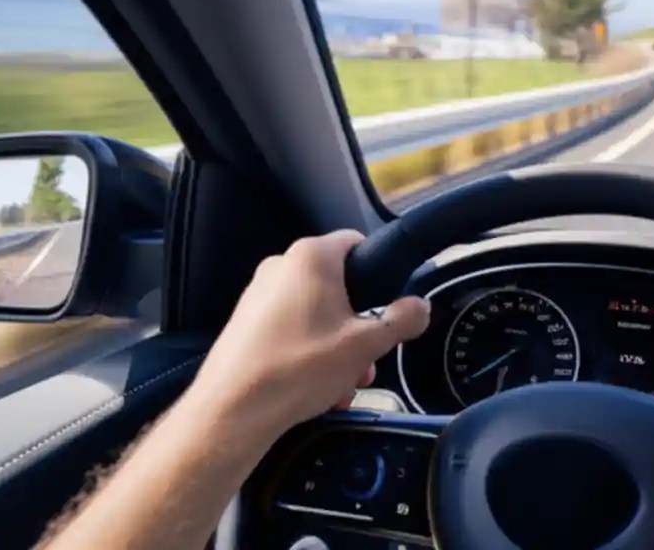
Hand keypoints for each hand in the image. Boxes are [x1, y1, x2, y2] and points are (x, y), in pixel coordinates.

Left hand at [189, 230, 429, 443]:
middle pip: (338, 286)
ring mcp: (258, 295)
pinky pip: (291, 331)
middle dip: (359, 325)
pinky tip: (316, 390)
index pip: (357, 242)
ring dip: (337, 347)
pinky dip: (309, 354)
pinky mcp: (245, 325)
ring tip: (342, 384)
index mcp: (311, 257)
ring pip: (316, 314)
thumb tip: (420, 306)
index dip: (381, 270)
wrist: (232, 410)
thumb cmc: (302, 366)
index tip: (391, 304)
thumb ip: (401, 320)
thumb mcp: (366, 345)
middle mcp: (281, 266)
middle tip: (367, 360)